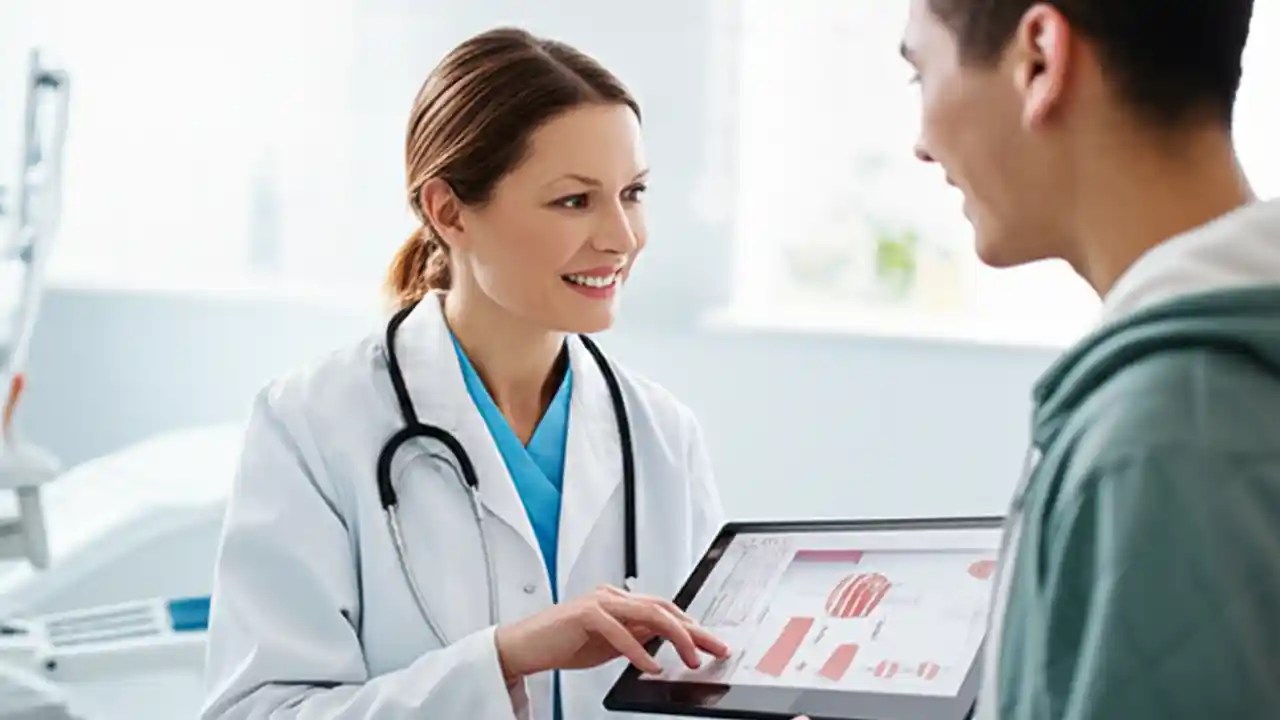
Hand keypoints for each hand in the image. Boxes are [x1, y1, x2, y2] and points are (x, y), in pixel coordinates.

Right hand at [494, 584, 728, 681]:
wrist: (524, 646)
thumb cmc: (563, 643)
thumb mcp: (609, 643)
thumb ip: (635, 637)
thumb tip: (665, 641)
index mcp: (620, 600)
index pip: (665, 609)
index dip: (691, 626)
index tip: (711, 644)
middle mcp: (612, 595)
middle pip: (664, 608)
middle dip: (694, 630)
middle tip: (714, 649)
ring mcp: (599, 601)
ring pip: (649, 613)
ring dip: (675, 638)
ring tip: (690, 659)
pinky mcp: (585, 614)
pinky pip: (620, 631)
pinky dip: (639, 651)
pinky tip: (651, 666)